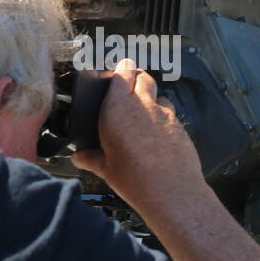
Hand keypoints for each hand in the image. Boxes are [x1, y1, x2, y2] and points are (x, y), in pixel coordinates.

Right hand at [71, 58, 204, 212]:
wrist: (171, 192)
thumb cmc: (136, 180)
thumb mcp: (106, 169)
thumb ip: (91, 158)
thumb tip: (80, 157)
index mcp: (117, 110)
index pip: (122, 74)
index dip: (122, 69)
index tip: (120, 68)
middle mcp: (142, 106)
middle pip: (143, 77)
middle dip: (137, 78)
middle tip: (131, 86)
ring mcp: (164, 114)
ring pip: (159, 95)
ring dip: (152, 99)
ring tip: (144, 114)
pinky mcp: (180, 126)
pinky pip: (170, 113)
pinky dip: (163, 118)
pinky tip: (158, 134)